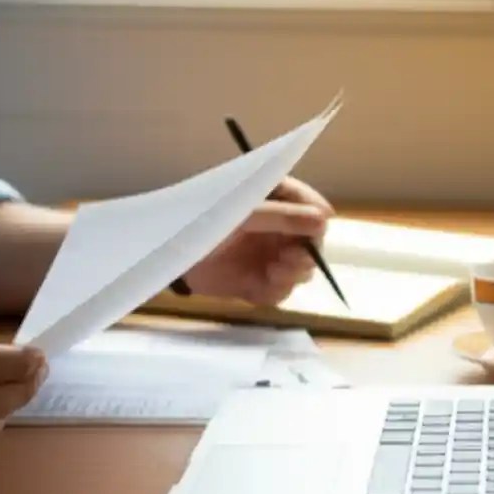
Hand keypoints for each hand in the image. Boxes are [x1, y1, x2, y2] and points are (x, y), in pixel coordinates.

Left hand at [184, 177, 333, 305]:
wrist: (170, 255)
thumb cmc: (202, 221)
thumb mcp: (242, 213)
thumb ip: (282, 215)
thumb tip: (324, 219)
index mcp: (278, 201)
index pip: (314, 206)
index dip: (317, 219)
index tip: (316, 229)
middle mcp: (280, 229)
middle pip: (314, 243)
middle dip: (306, 254)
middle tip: (288, 259)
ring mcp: (271, 257)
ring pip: (302, 271)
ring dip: (292, 275)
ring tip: (272, 273)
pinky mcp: (260, 283)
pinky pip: (282, 293)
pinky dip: (273, 293)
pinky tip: (256, 288)